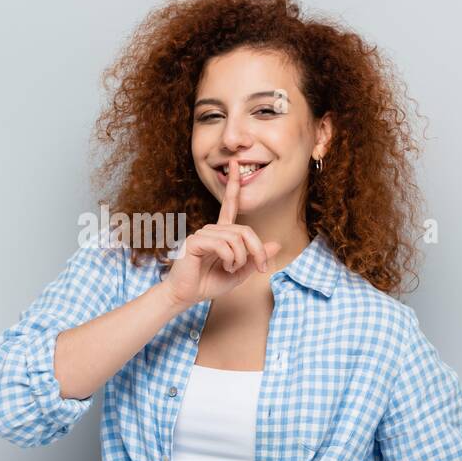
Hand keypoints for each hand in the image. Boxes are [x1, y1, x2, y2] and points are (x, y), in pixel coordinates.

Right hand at [162, 158, 281, 308]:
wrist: (185, 296)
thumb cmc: (208, 283)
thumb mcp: (239, 273)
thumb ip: (255, 258)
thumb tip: (276, 244)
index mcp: (221, 233)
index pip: (229, 205)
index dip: (233, 185)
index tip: (234, 164)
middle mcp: (211, 229)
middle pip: (245, 230)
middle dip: (258, 250)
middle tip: (260, 267)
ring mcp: (202, 234)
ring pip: (235, 238)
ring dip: (241, 258)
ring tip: (232, 269)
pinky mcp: (195, 242)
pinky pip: (222, 244)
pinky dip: (230, 258)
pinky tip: (225, 266)